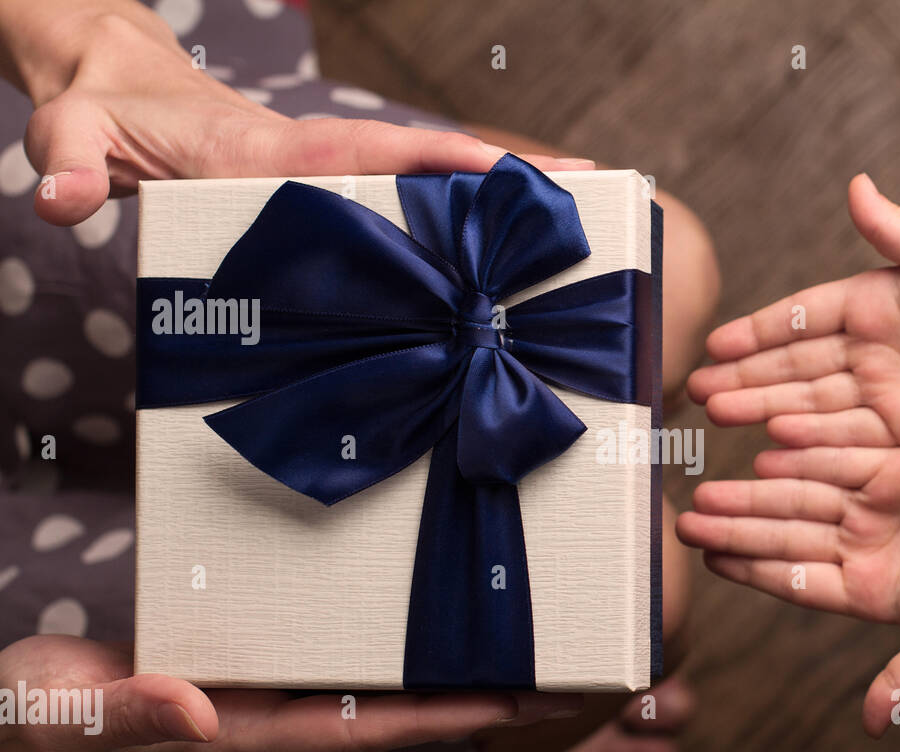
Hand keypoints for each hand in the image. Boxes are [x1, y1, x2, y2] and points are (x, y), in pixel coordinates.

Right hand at [0, 635, 577, 751]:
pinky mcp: (248, 656)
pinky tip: (414, 599)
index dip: (453, 716)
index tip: (528, 700)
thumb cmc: (35, 718)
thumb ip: (127, 711)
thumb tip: (192, 707)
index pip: (373, 729)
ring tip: (512, 624)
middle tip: (557, 660)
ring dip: (442, 654)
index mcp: (251, 733)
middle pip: (398, 704)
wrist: (13, 714)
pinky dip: (383, 624)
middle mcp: (276, 713)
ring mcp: (265, 687)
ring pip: (375, 673)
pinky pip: (333, 643)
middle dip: (476, 688)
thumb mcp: (70, 712)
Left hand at [2, 3, 590, 225]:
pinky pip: (408, 207)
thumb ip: (68, 159)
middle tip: (589, 198)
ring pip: (429, 189)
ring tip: (575, 227)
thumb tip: (60, 197)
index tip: (510, 173)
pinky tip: (500, 254)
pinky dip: (461, 224)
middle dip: (507, 179)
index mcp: (275, 152)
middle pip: (429, 168)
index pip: (372, 152)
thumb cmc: (106, 117)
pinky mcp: (334, 197)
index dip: (440, 162)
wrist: (122, 99)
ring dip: (499, 206)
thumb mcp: (75, 134)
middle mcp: (320, 160)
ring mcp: (333, 178)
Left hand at [676, 445, 899, 735]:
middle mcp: (861, 545)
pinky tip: (765, 452)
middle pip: (784, 535)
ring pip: (800, 496)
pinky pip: (841, 459)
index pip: (794, 578)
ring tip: (710, 489)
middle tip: (686, 521)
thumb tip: (874, 728)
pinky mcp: (894, 468)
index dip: (751, 570)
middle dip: (736, 528)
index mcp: (865, 589)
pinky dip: (805, 455)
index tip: (710, 561)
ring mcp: (874, 505)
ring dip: (755, 492)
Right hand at [687, 173, 899, 446]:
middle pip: (793, 366)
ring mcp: (881, 392)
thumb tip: (855, 185)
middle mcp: (867, 350)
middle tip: (698, 389)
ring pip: (810, 402)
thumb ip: (894, 230)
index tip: (714, 343)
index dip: (755, 332)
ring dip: (764, 407)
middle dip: (745, 376)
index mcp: (868, 304)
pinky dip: (811, 440)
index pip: (798, 318)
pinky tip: (772, 443)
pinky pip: (847, 435)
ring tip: (719, 414)